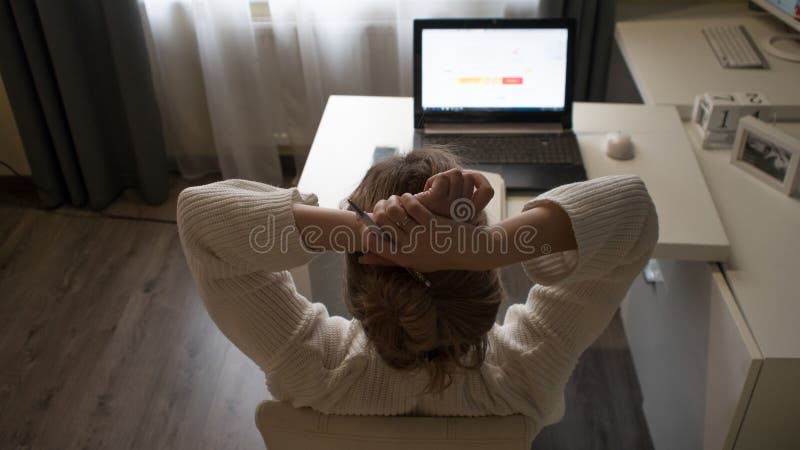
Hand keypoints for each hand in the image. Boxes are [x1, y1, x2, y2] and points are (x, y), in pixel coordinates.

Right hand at [358, 193, 486, 271]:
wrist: (469, 251)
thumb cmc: (437, 257)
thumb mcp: (412, 262)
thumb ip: (386, 260)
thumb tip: (361, 259)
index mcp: (402, 258)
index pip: (372, 241)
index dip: (365, 228)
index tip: (365, 220)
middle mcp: (410, 248)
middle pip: (381, 223)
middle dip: (378, 209)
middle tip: (381, 204)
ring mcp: (421, 235)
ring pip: (395, 212)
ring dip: (392, 201)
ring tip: (395, 199)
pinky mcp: (433, 222)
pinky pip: (412, 205)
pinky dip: (408, 198)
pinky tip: (410, 198)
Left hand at [413, 168, 493, 221]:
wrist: (407, 227)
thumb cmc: (428, 214)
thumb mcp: (450, 207)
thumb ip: (461, 194)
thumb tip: (470, 175)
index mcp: (470, 215)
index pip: (488, 191)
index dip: (481, 180)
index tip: (468, 179)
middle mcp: (463, 212)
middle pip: (468, 177)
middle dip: (452, 178)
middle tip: (440, 191)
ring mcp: (451, 207)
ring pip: (456, 174)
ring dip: (441, 178)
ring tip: (431, 194)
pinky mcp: (437, 201)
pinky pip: (443, 178)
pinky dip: (433, 180)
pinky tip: (425, 194)